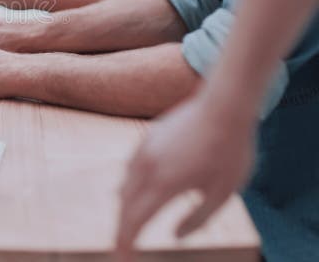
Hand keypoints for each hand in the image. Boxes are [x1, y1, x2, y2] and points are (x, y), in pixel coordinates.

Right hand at [114, 91, 256, 260]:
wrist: (224, 105)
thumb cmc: (229, 151)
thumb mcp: (223, 193)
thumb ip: (198, 219)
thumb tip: (175, 235)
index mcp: (164, 184)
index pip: (134, 220)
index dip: (125, 242)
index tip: (121, 258)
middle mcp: (146, 167)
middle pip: (124, 205)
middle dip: (123, 228)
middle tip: (125, 245)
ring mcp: (144, 150)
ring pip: (124, 185)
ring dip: (126, 206)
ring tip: (130, 221)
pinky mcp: (147, 138)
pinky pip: (131, 168)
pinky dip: (131, 185)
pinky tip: (141, 189)